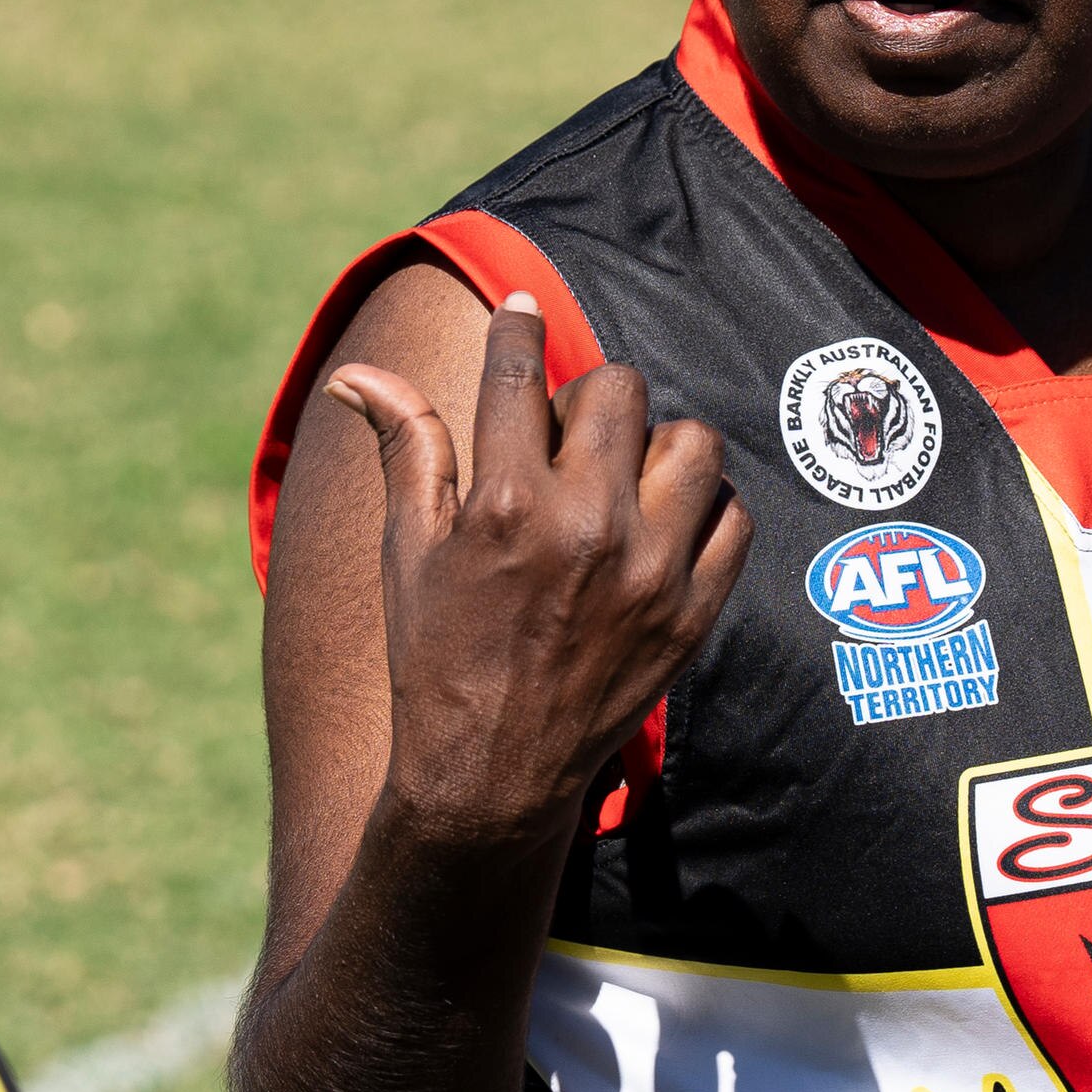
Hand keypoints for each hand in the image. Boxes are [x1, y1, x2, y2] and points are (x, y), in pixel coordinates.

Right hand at [324, 294, 751, 854]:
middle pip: (621, 389)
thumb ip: (405, 450)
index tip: (519, 313)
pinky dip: (704, 508)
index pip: (519, 374)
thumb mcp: (408, 551)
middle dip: (590, 399)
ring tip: (623, 480)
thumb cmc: (436, 657)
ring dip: (658, 446)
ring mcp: (651, 570)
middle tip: (567, 438)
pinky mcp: (694, 611)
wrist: (491, 777)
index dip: (516, 330)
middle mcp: (586, 526)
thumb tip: (359, 375)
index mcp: (505, 504)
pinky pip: (732, 516)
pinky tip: (661, 526)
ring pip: (693, 443)